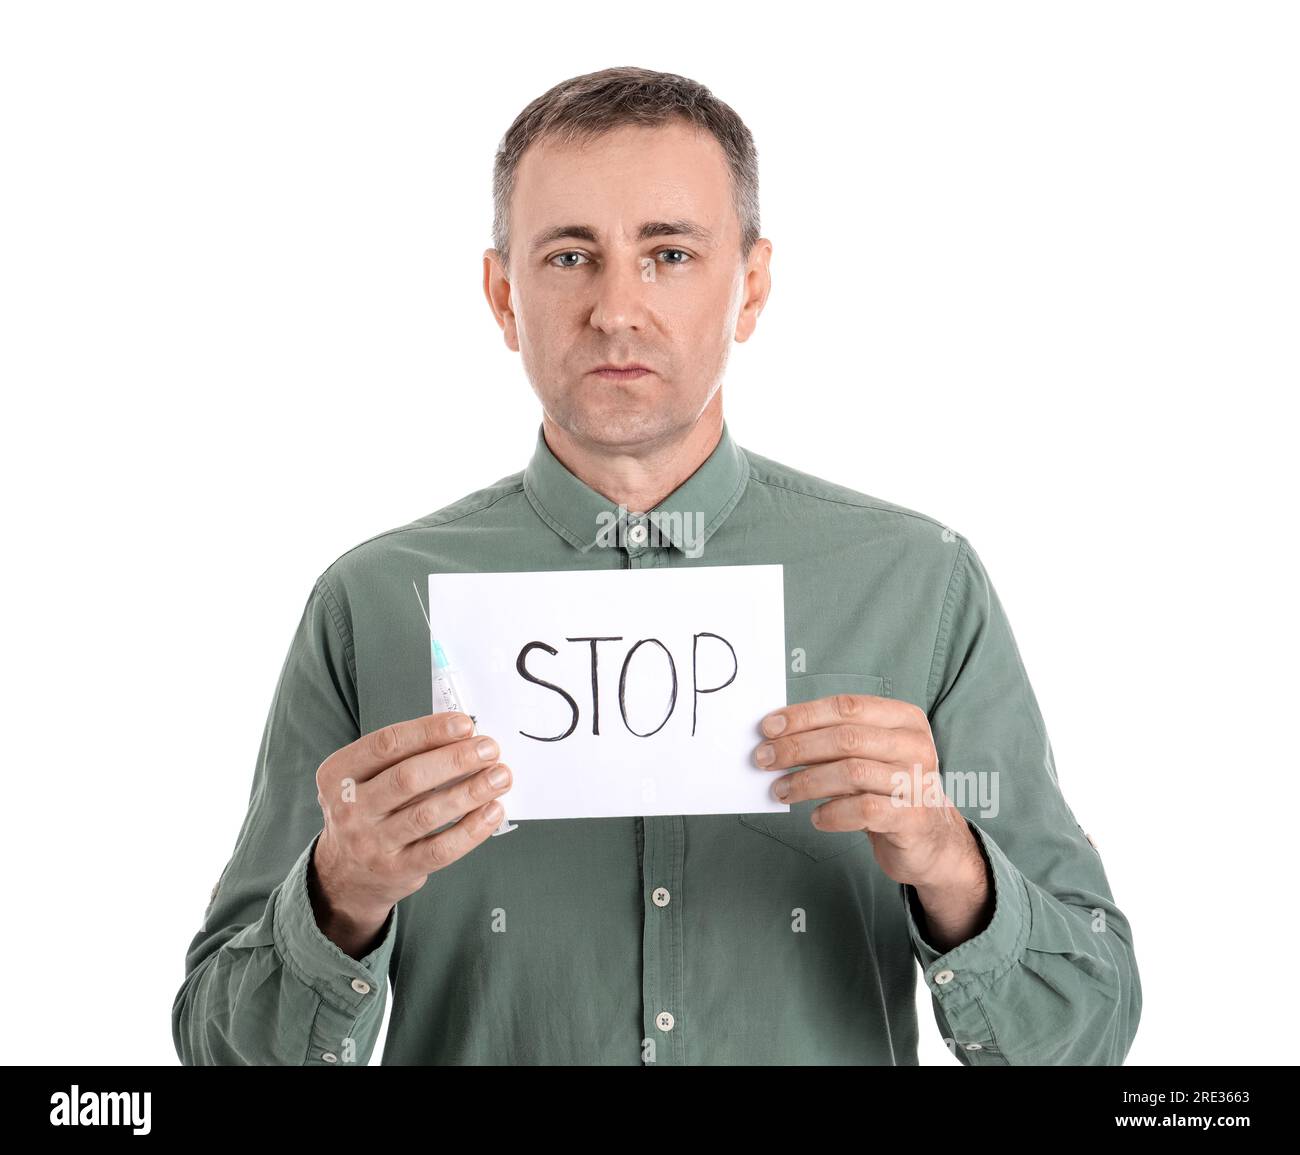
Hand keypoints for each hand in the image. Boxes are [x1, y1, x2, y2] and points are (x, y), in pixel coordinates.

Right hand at [310, 710, 510, 955]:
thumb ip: (404, 756)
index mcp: (339, 774)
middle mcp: (350, 808)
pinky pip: (440, 849)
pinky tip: (491, 811)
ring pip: (428, 813)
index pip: (387, 744)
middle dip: (456, 759)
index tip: (464, 724)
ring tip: (499, 776)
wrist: (344, 873)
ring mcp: (371, 843)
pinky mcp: (395, 870)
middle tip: (489, 750)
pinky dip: (471, 829)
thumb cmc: (366, 811)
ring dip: (471, 791)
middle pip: (409, 778)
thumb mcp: (365, 777)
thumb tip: (461, 738)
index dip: (429, 731)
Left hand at [754, 693, 981, 893]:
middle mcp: (915, 745)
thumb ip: (834, 740)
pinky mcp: (912, 818)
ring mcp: (917, 782)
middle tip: (764, 759)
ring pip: (852, 772)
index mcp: (904, 719)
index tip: (768, 728)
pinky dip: (832, 813)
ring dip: (807, 782)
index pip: (847, 707)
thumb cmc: (888, 789)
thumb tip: (778, 736)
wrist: (930, 838)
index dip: (804, 715)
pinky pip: (863, 810)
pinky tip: (817, 818)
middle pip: (846, 737)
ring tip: (781, 790)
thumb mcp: (870, 755)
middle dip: (797, 747)